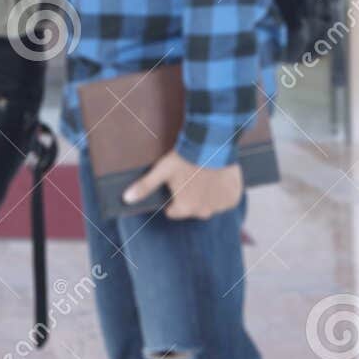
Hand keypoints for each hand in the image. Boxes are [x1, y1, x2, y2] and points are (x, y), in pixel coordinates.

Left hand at [123, 150, 242, 219]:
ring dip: (206, 196)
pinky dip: (221, 192)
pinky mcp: (233, 199)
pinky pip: (225, 200)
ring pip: (209, 205)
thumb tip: (126, 199)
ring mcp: (220, 206)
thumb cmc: (183, 159)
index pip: (173, 212)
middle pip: (192, 209)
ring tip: (203, 176)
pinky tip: (216, 178)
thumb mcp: (160, 171)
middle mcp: (203, 212)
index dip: (171, 199)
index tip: (174, 185)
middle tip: (189, 178)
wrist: (211, 146)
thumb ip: (144, 187)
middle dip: (189, 198)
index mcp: (185, 208)